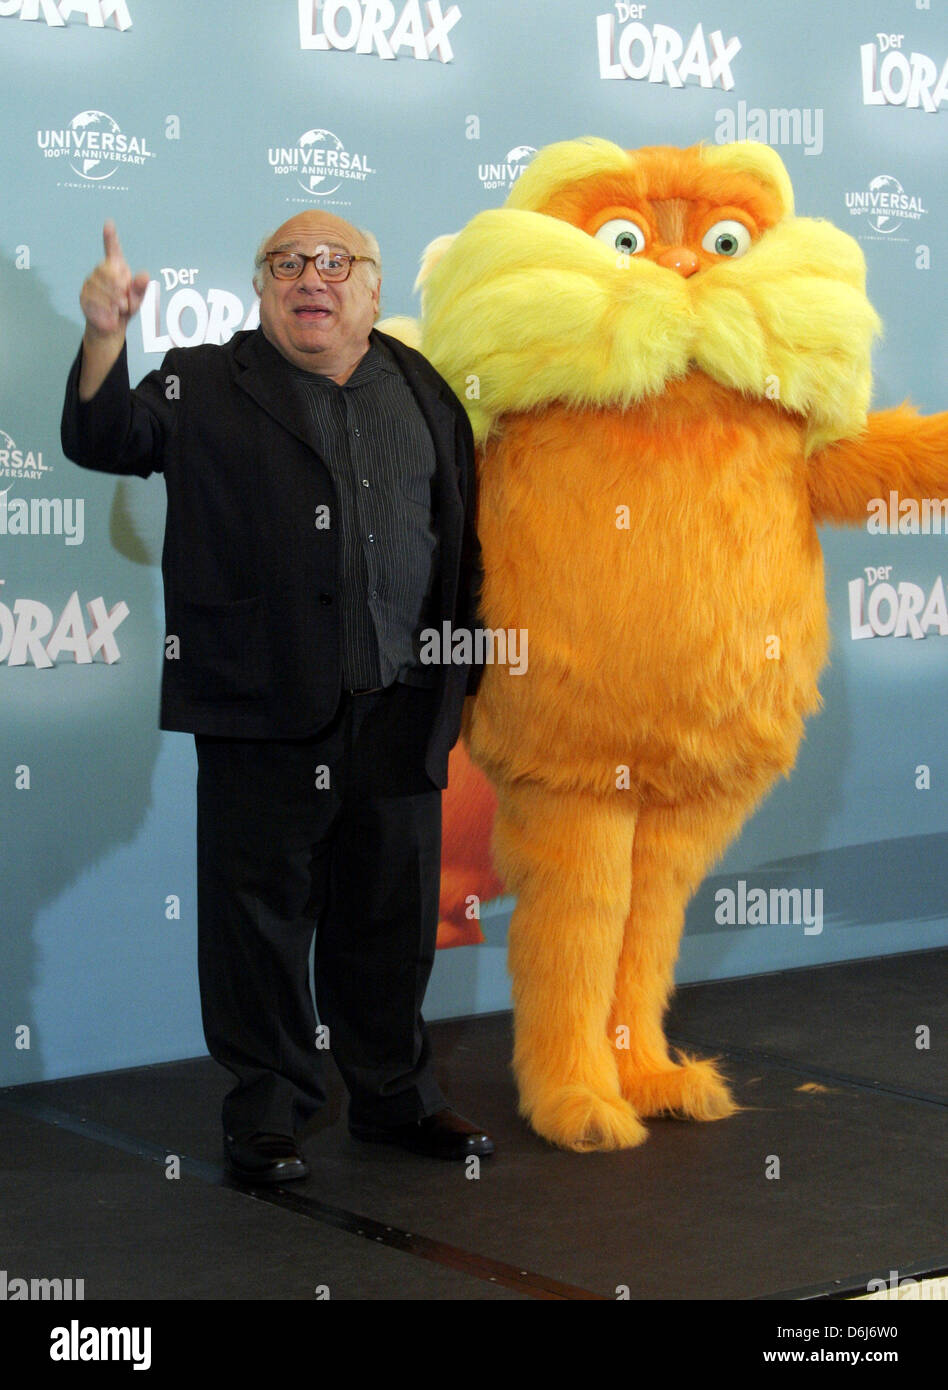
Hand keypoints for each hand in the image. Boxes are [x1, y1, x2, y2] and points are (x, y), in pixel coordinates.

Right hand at [79, 220, 149, 338]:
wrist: (112, 325)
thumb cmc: (126, 307)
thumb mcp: (138, 298)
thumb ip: (140, 287)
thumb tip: (145, 276)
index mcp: (116, 267)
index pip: (113, 249)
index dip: (110, 237)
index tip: (109, 223)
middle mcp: (101, 271)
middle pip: (107, 273)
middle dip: (118, 289)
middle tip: (125, 302)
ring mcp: (90, 282)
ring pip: (100, 289)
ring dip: (113, 302)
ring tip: (119, 309)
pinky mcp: (84, 295)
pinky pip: (94, 301)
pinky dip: (106, 311)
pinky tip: (111, 315)